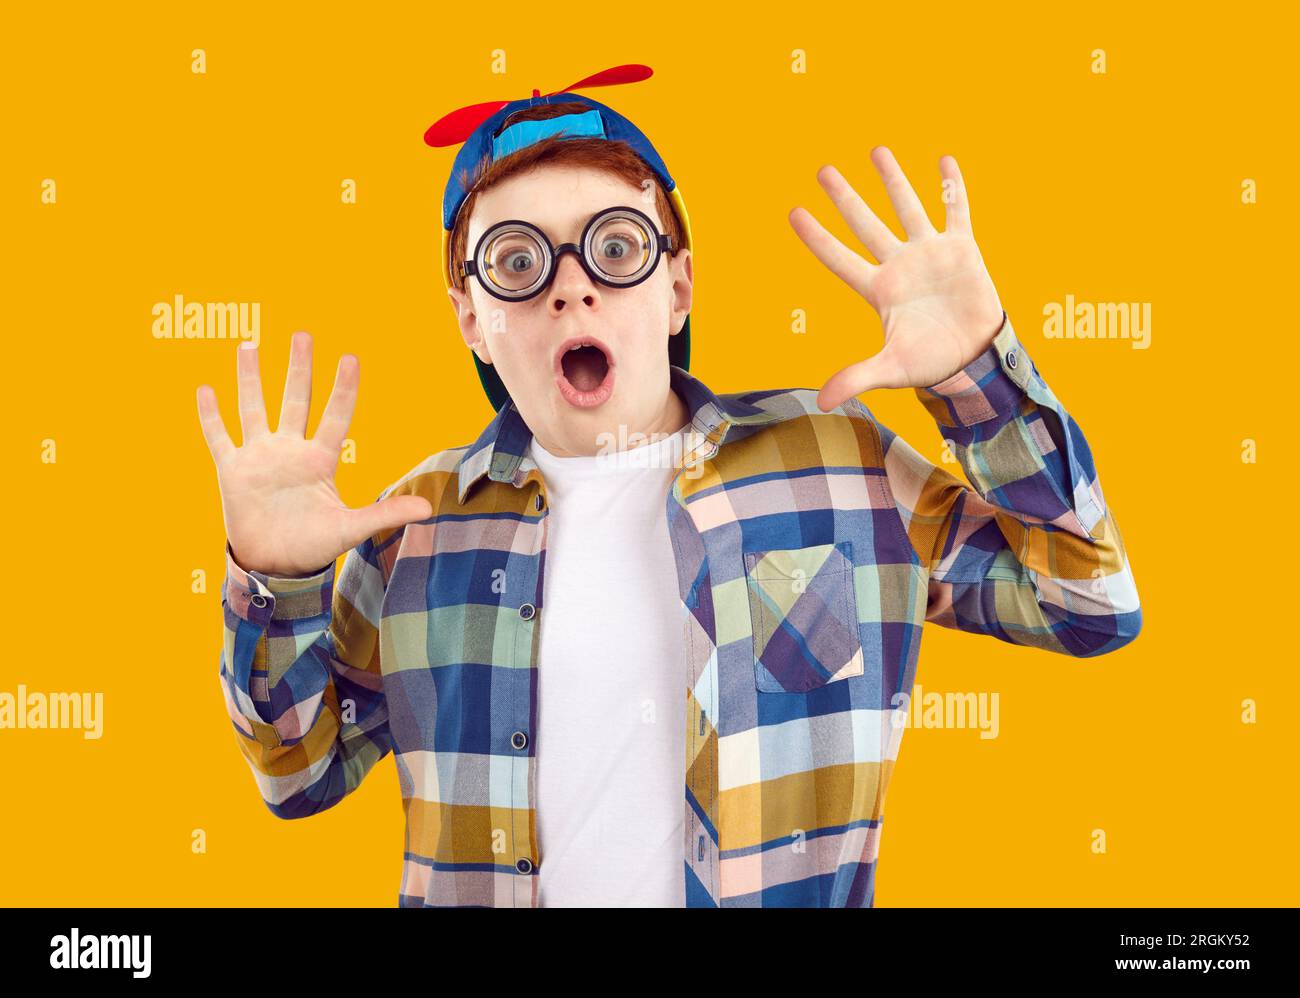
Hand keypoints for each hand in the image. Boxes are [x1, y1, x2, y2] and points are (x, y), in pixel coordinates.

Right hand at [196, 332, 432, 577]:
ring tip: (248, 344)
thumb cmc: (315, 546)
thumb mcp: (351, 528)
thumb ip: (385, 514)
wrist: (276, 566)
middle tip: (302, 334)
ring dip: (250, 378)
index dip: (343, 389)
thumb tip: (427, 509)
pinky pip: (219, 437)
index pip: (335, 416)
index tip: (349, 358)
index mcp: (320, 460)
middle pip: (295, 400)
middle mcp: (290, 451)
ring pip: (254, 408)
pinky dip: (211, 415)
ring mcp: (260, 457)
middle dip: (298, 368)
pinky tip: (205, 389)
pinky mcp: (233, 470)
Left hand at [789, 146, 1005, 410]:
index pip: (839, 258)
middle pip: (865, 224)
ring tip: (877, 151)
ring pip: (906, 207)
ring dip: (893, 180)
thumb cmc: (931, 364)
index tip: (793, 213)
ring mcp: (929, 254)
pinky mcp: (962, 250)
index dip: (817, 237)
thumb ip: (857, 377)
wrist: (975, 359)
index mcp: (878, 290)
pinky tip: (943, 160)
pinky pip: (955, 210)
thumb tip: (822, 401)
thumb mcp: (891, 369)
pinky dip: (951, 187)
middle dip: (844, 198)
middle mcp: (899, 265)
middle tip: (824, 171)